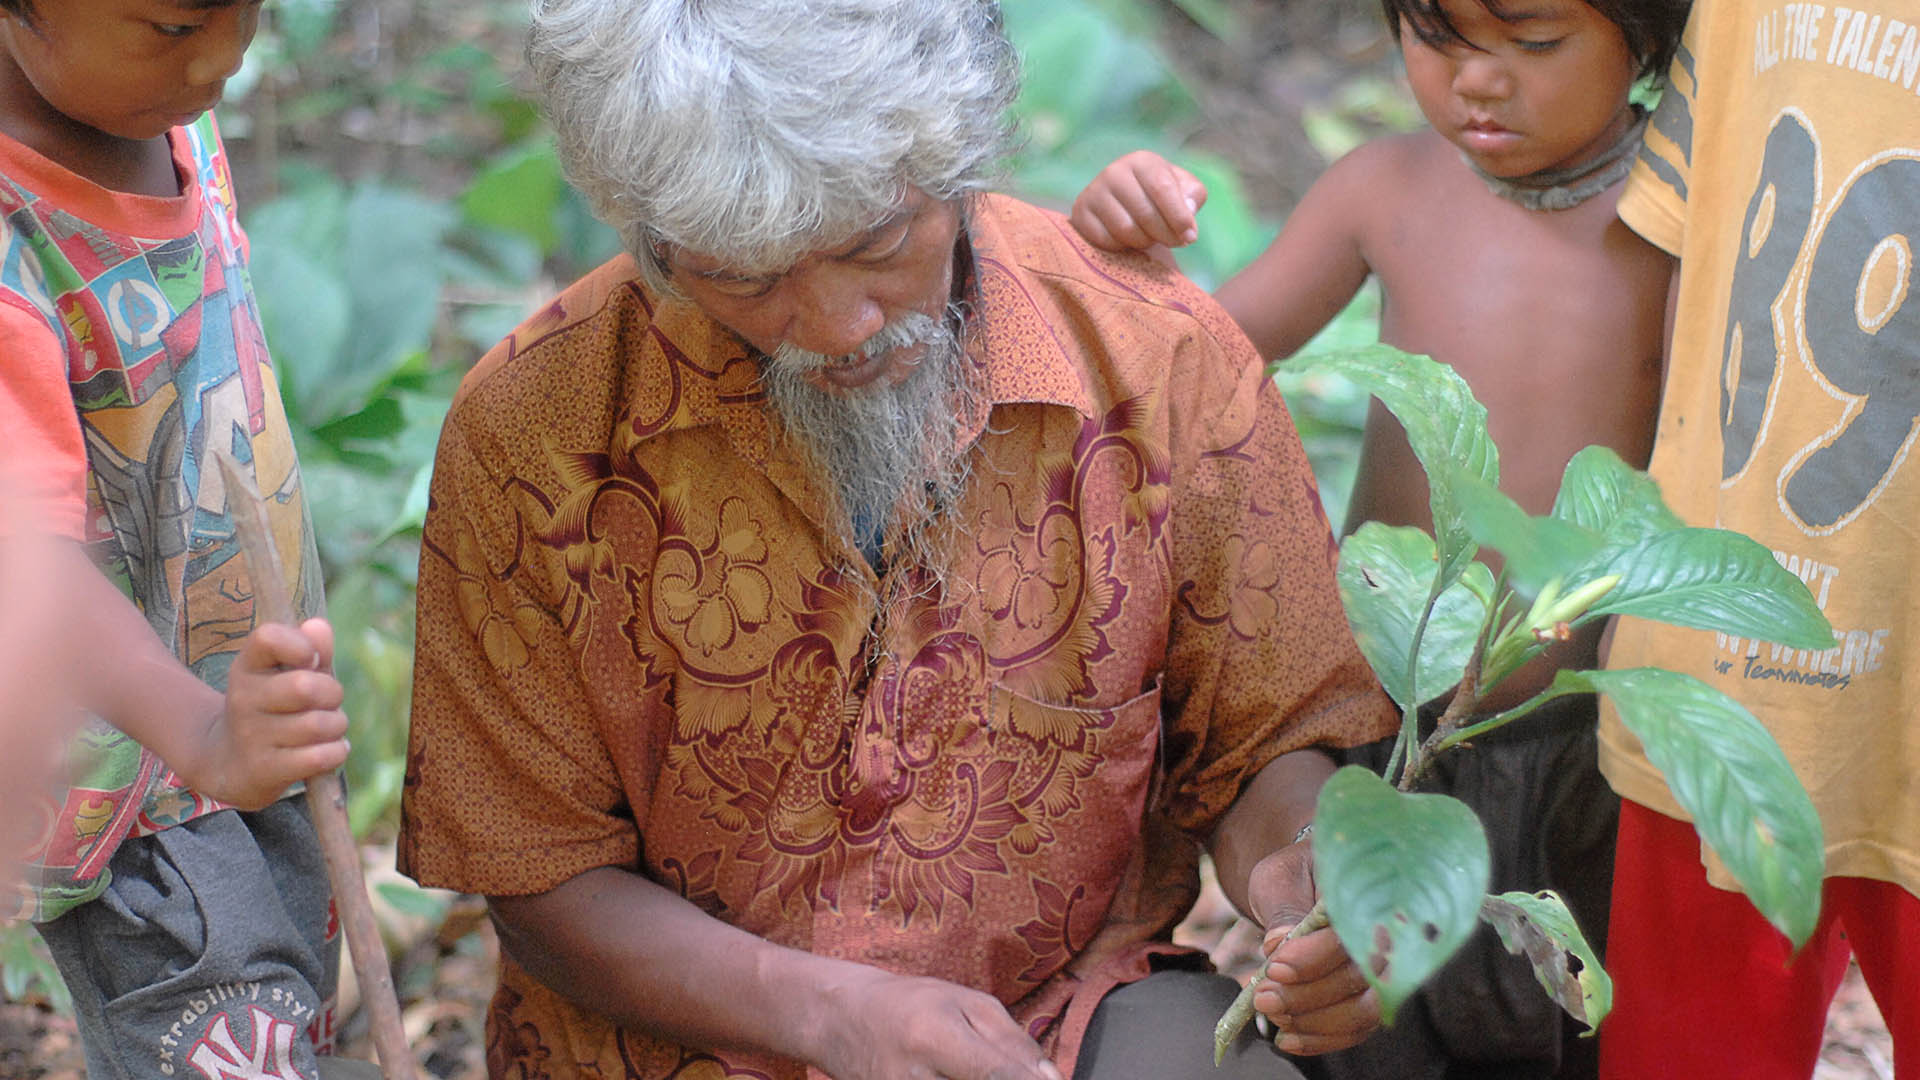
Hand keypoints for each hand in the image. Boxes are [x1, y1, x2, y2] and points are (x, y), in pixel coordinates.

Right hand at [175, 618, 349, 808]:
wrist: (230, 763)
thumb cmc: (273, 709)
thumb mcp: (287, 674)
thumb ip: (310, 648)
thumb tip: (319, 626)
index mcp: (247, 666)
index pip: (268, 637)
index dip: (301, 646)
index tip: (310, 661)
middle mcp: (243, 698)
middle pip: (306, 686)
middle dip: (333, 693)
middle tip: (328, 702)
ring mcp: (251, 735)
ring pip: (319, 725)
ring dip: (337, 725)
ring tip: (327, 728)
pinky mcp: (265, 769)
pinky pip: (319, 757)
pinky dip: (336, 751)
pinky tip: (329, 749)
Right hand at [810, 967, 1062, 1079]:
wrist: (843, 1020)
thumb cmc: (912, 1004)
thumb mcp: (968, 1003)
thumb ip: (1014, 1042)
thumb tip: (1052, 1079)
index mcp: (934, 1037)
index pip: (996, 1074)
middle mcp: (912, 1077)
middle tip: (1017, 1074)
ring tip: (972, 1069)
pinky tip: (959, 1076)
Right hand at [1069, 150, 1208, 252]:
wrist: (1124, 203)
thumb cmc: (1160, 197)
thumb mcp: (1183, 190)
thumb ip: (1193, 196)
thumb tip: (1187, 211)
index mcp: (1142, 161)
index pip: (1161, 188)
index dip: (1179, 216)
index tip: (1190, 236)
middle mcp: (1114, 171)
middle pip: (1145, 213)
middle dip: (1165, 234)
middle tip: (1175, 241)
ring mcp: (1093, 192)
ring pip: (1126, 230)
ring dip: (1144, 241)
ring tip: (1150, 236)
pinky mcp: (1080, 213)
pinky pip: (1106, 241)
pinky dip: (1122, 247)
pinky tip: (1128, 239)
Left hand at [1244, 842, 1381, 1055]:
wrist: (1305, 888)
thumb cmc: (1294, 876)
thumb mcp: (1280, 879)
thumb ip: (1283, 909)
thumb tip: (1279, 944)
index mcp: (1371, 891)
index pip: (1353, 933)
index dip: (1315, 957)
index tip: (1276, 967)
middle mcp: (1392, 933)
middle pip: (1363, 978)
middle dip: (1308, 995)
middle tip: (1263, 997)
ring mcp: (1386, 969)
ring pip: (1365, 1010)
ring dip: (1314, 1021)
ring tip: (1271, 1013)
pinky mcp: (1371, 996)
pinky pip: (1358, 1029)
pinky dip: (1322, 1039)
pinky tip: (1288, 1038)